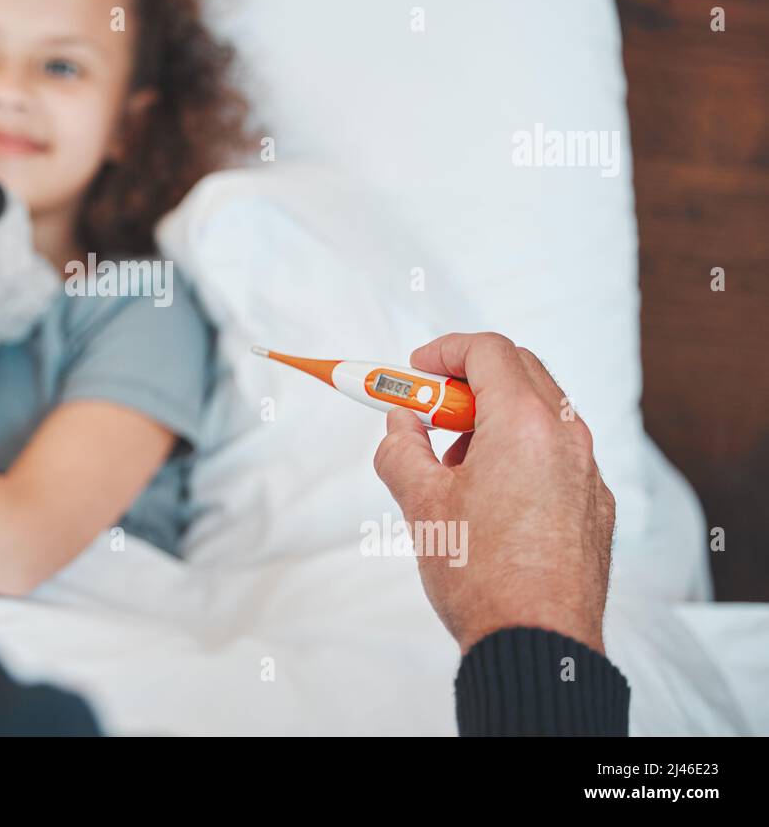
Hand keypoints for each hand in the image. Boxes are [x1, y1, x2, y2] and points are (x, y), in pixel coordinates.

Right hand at [372, 332, 615, 655]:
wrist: (536, 645)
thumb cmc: (479, 574)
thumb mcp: (420, 503)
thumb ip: (401, 447)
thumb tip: (400, 423)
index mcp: (525, 424)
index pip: (487, 351)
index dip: (444, 351)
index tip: (415, 370)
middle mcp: (567, 438)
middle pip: (521, 370)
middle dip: (469, 378)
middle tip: (430, 408)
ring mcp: (589, 473)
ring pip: (542, 412)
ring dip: (494, 416)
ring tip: (454, 465)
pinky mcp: (596, 506)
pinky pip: (559, 453)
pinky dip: (521, 450)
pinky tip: (490, 496)